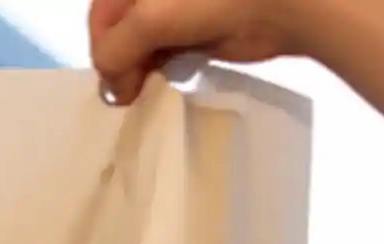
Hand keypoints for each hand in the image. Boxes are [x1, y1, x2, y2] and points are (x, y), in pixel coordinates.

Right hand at [89, 0, 306, 102]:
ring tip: (144, 92)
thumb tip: (113, 91)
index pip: (101, 15)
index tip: (113, 83)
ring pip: (142, 44)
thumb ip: (113, 52)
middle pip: (120, 30)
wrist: (283, 2)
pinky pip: (167, 52)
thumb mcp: (147, 20)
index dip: (101, 49)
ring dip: (139, 70)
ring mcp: (178, 9)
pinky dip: (161, 70)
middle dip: (120, 62)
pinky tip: (165, 83)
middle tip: (128, 94)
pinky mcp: (200, 29)